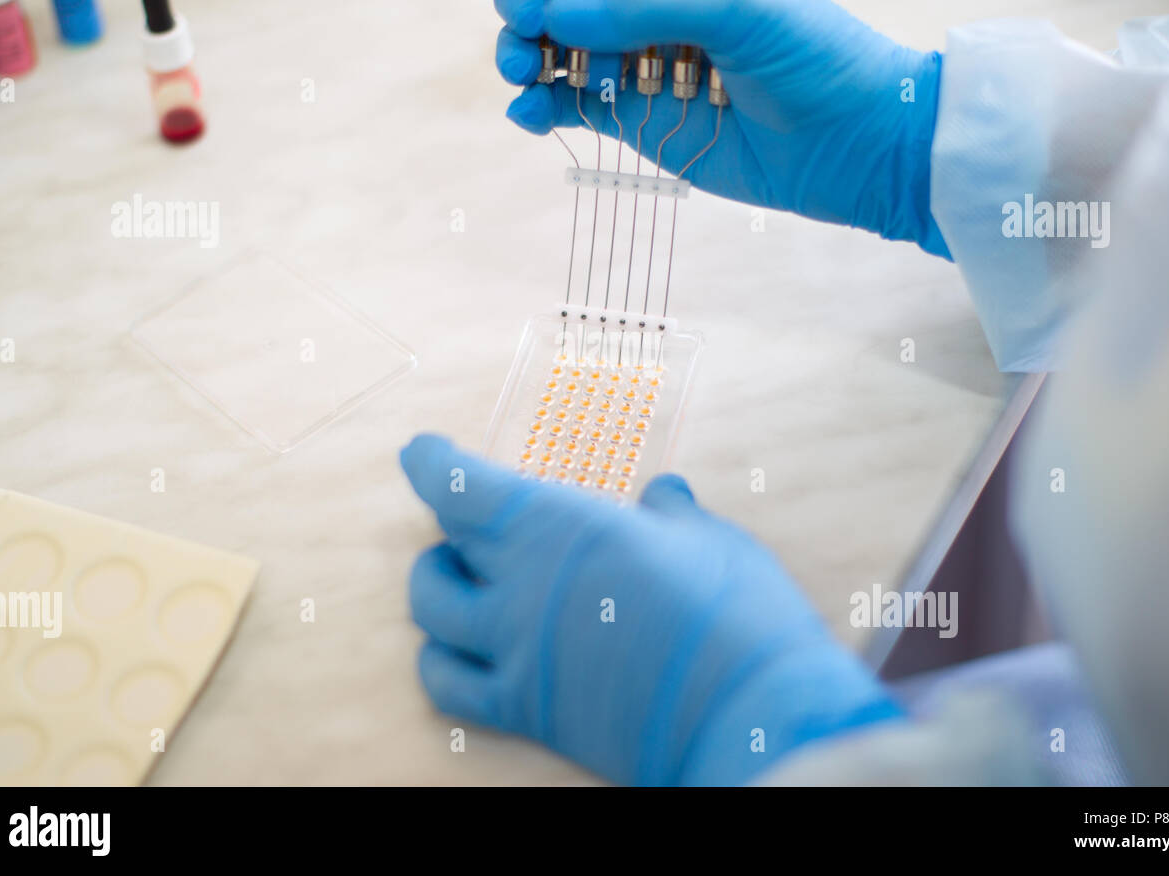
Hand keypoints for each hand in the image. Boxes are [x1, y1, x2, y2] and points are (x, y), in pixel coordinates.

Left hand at [401, 434, 902, 784]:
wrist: (748, 717)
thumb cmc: (736, 612)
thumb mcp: (708, 540)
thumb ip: (672, 515)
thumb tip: (662, 495)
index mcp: (558, 528)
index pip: (462, 486)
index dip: (432, 462)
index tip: (421, 450)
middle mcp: (520, 587)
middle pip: (446, 541)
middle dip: (448, 521)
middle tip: (467, 515)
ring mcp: (516, 652)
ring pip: (431, 610)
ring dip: (436, 583)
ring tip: (456, 575)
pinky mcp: (527, 710)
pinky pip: (450, 685)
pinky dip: (440, 661)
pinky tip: (453, 650)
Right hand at [469, 0, 947, 256]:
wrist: (852, 143)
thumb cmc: (814, 53)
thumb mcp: (737, 6)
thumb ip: (644, 3)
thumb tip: (558, 11)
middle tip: (527, 15)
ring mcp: (636, 59)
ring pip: (553, 44)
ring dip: (521, 48)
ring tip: (524, 66)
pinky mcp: (633, 117)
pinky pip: (565, 106)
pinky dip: (536, 108)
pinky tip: (527, 112)